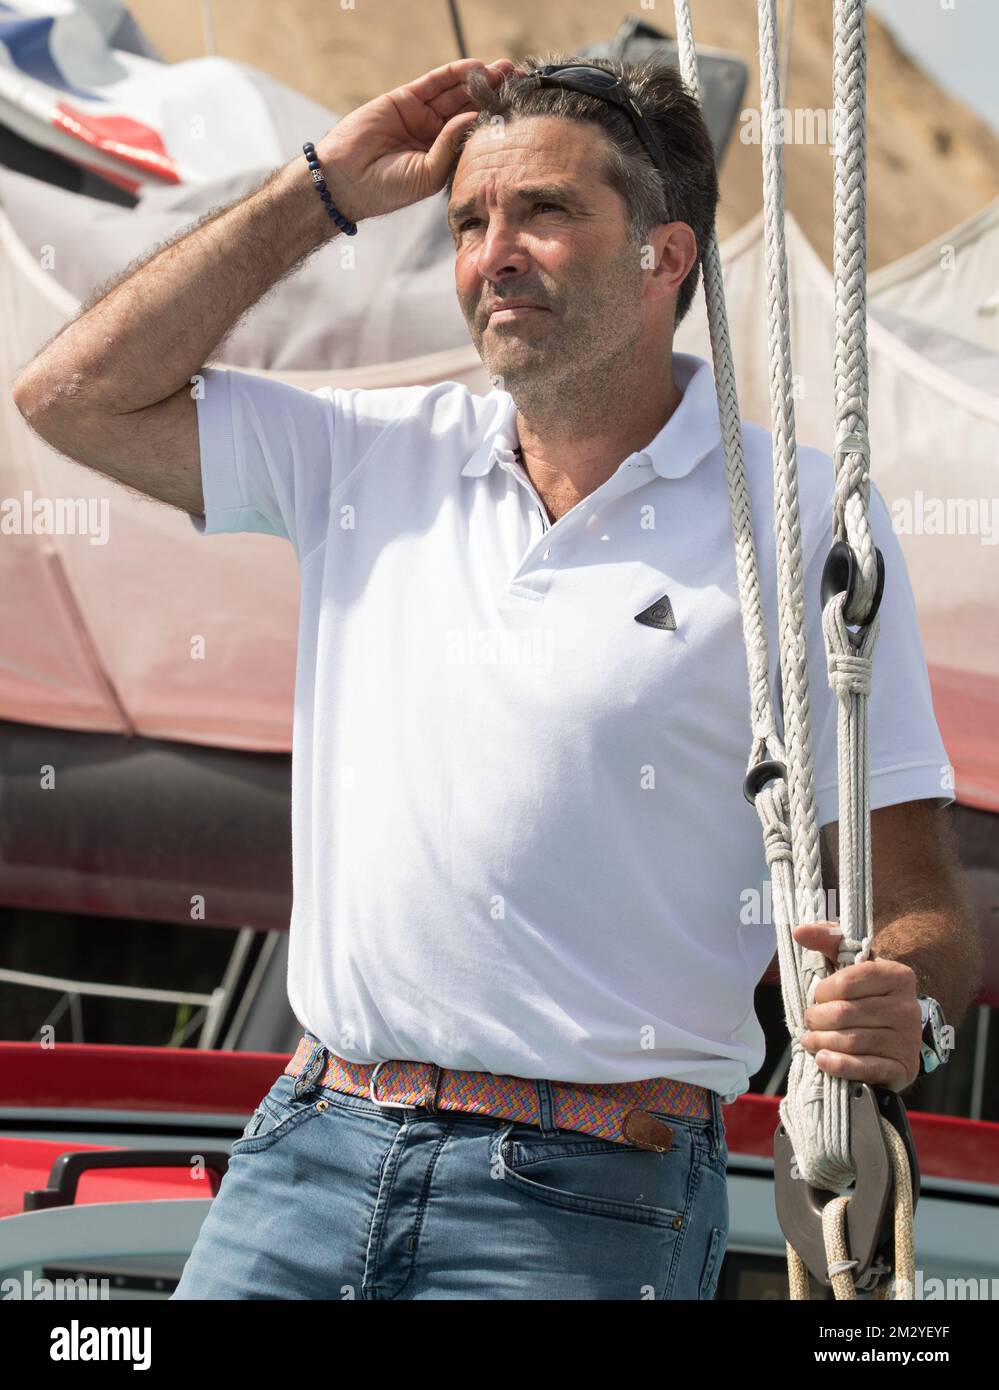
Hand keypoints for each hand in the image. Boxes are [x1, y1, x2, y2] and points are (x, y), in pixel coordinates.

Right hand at [314, 58, 521, 223]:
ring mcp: (421, 116)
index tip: (522, 113)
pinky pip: (434, 83)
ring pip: (456, 93)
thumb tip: (472, 118)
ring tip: (505, 70)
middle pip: (470, 109)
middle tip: (521, 83)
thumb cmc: (387, 189)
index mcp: (444, 158)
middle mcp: (435, 135)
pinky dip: (454, 73)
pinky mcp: (406, 99)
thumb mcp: (428, 175)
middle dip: (494, 95)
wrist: (347, 180)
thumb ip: (450, 146)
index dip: (496, 122)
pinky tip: (475, 67)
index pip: (475, 135)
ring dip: (480, 80)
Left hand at [791, 923, 921, 1091]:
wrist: (896, 1034)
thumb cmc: (866, 994)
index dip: (822, 992)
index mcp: (897, 975)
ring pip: (851, 1041)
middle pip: (845, 1013)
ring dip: (821, 1042)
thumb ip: (828, 940)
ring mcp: (907, 1039)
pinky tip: (823, 1060)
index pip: (846, 982)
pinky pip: (865, 1068)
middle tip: (809, 1021)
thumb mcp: (852, 963)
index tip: (816, 997)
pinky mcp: (903, 1068)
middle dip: (816, 1019)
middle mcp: (907, 1007)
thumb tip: (799, 931)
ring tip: (810, 1040)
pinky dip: (838, 1065)